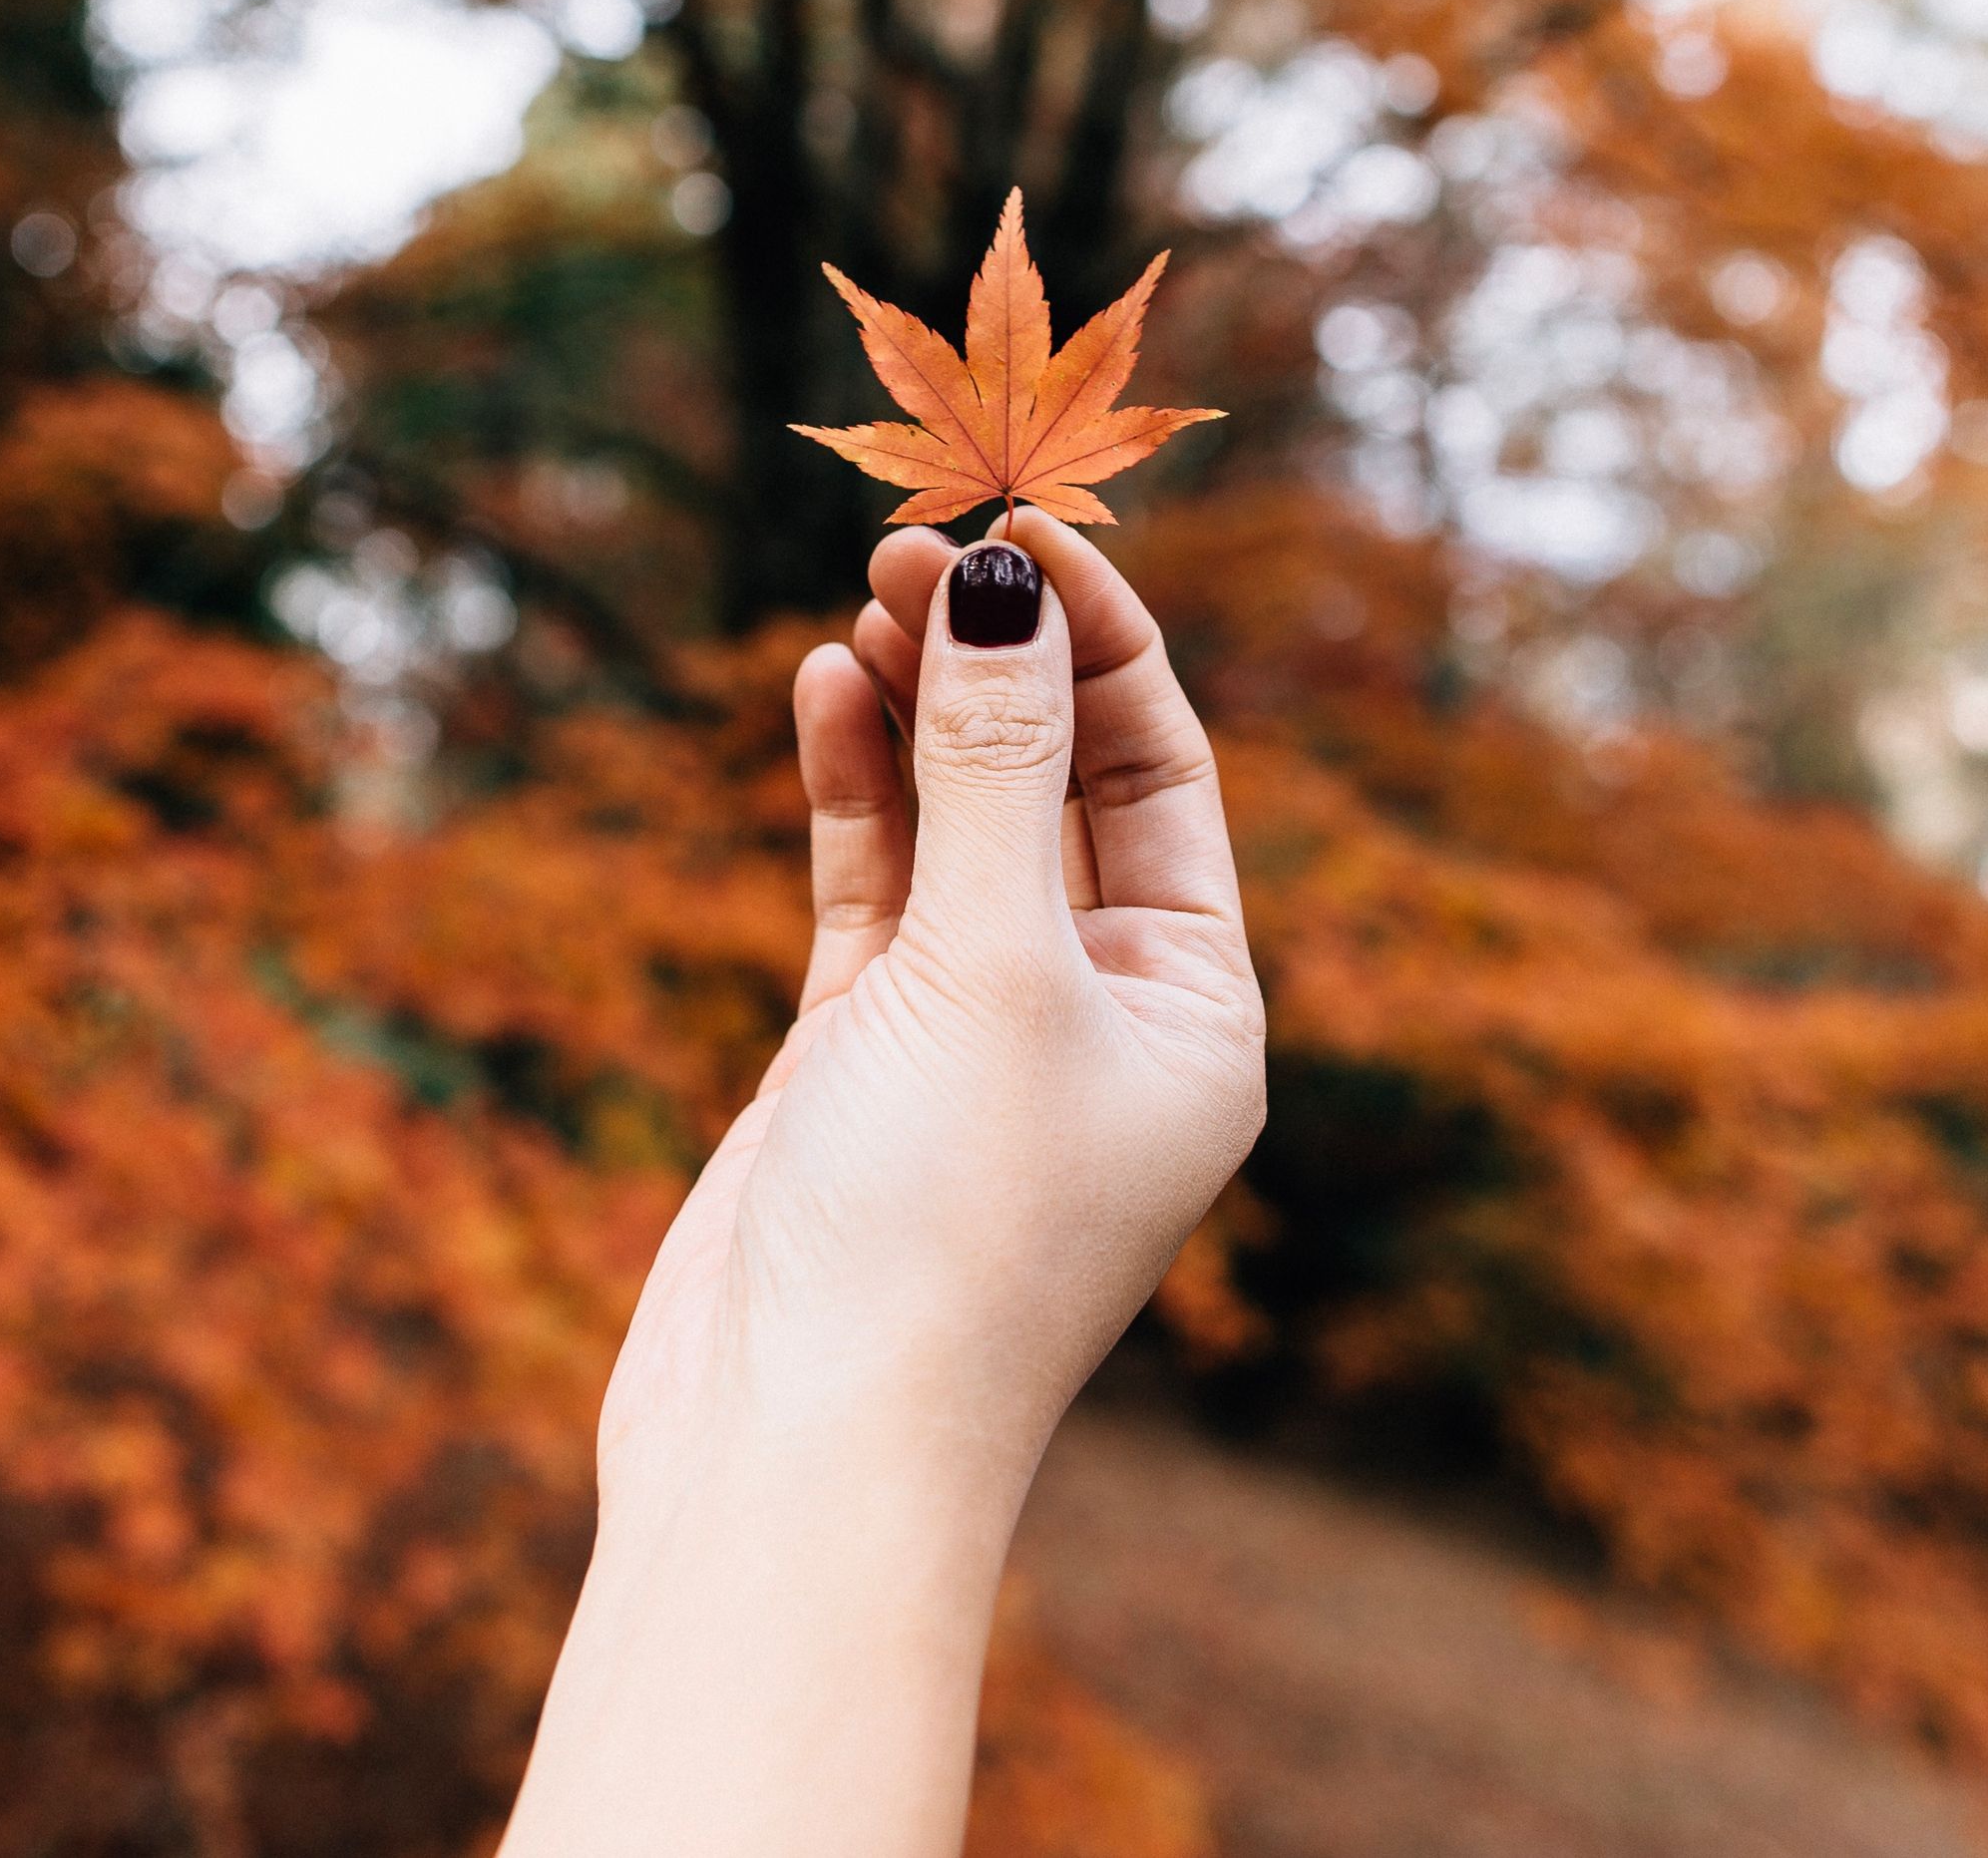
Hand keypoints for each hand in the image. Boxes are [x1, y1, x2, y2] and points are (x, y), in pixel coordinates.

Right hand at [595, 507, 1266, 1515]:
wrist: (791, 1460)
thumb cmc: (935, 1228)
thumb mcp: (988, 966)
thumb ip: (989, 766)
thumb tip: (1005, 582)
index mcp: (1196, 1006)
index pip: (1162, 768)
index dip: (1096, 637)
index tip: (1016, 527)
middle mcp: (1101, 1009)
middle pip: (1056, 780)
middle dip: (994, 659)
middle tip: (908, 544)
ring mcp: (976, 1028)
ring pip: (955, 819)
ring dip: (917, 704)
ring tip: (861, 595)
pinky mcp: (863, 1050)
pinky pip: (872, 882)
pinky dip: (852, 784)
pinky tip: (822, 688)